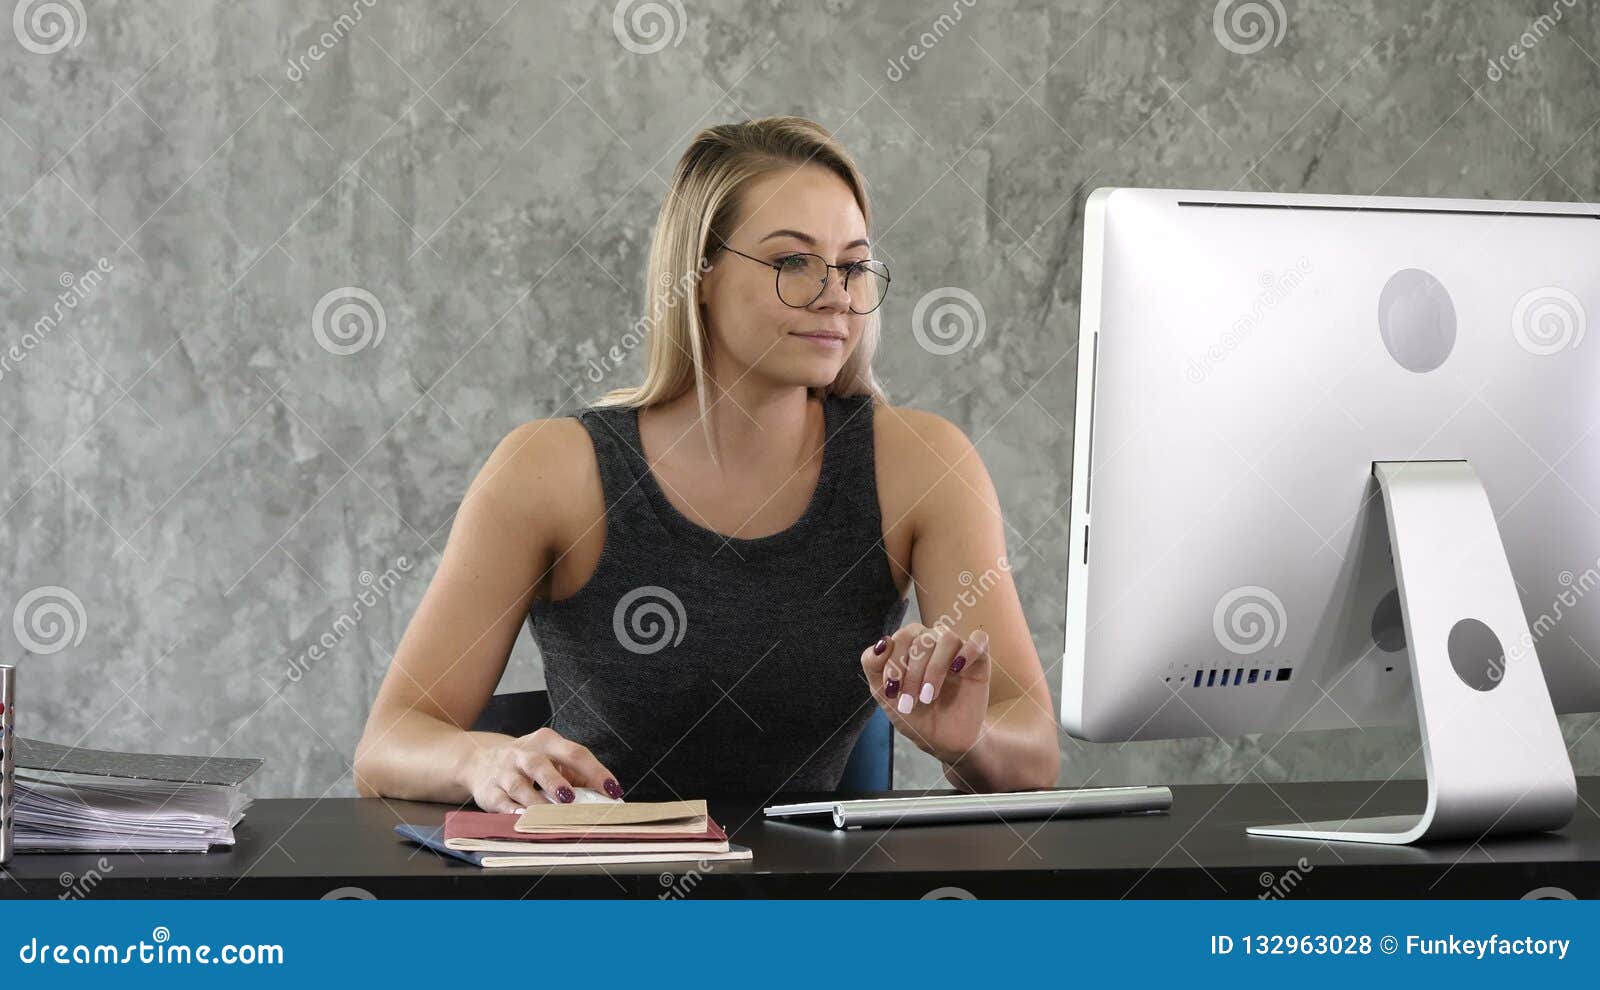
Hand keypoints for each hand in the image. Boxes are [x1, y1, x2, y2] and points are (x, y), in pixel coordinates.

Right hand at [459, 726, 623, 812]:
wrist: (479, 761)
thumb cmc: (528, 764)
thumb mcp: (551, 759)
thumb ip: (575, 775)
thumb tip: (604, 798)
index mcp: (547, 741)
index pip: (575, 753)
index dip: (595, 772)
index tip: (612, 790)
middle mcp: (524, 753)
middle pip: (540, 765)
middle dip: (557, 783)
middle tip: (571, 800)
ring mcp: (504, 772)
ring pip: (519, 787)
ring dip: (536, 803)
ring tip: (550, 816)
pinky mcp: (489, 791)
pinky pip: (501, 803)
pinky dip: (512, 812)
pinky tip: (523, 819)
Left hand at [860, 623, 991, 765]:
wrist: (943, 742)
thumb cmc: (914, 715)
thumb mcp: (885, 695)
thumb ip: (873, 665)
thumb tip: (883, 642)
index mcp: (909, 646)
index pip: (900, 638)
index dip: (893, 662)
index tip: (892, 691)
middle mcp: (932, 642)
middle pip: (921, 637)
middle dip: (912, 672)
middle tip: (911, 700)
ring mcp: (956, 650)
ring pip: (946, 638)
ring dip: (934, 668)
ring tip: (929, 696)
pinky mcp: (980, 661)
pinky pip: (979, 640)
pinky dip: (967, 651)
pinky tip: (957, 670)